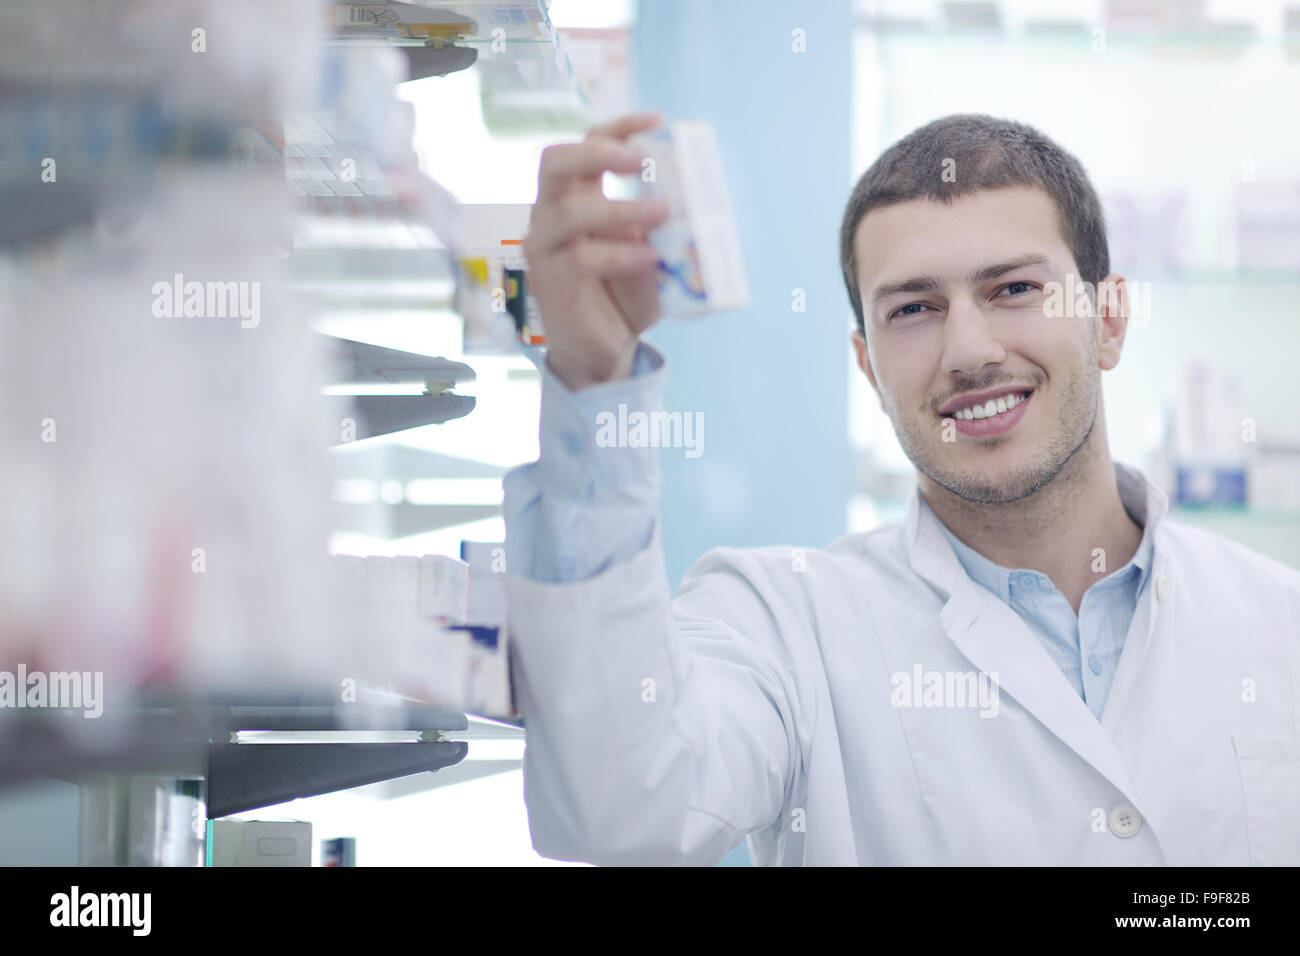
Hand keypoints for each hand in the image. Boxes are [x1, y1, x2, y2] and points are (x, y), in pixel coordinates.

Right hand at [523, 112, 669, 389]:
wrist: (603, 350)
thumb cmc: (624, 297)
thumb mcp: (650, 253)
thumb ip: (656, 229)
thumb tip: (681, 201)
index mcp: (574, 197)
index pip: (586, 144)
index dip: (618, 127)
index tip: (658, 121)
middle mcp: (551, 213)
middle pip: (556, 161)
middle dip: (598, 152)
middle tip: (640, 161)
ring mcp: (544, 245)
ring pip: (570, 210)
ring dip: (620, 209)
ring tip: (661, 214)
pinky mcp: (548, 278)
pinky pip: (580, 257)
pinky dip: (619, 254)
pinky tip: (648, 258)